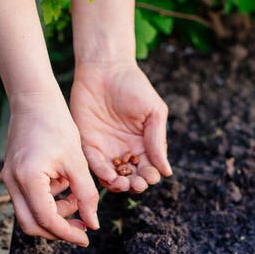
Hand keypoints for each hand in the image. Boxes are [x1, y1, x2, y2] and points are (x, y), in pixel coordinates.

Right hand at [1, 90, 99, 245]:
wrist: (34, 98)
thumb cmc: (57, 123)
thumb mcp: (77, 161)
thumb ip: (86, 194)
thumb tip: (93, 224)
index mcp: (28, 178)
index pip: (47, 219)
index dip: (68, 233)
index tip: (87, 237)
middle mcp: (12, 182)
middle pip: (32, 224)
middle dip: (58, 230)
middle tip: (82, 227)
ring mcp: (9, 179)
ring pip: (30, 214)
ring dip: (55, 214)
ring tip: (78, 199)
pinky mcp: (12, 174)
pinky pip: (29, 199)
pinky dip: (48, 201)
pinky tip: (67, 188)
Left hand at [70, 62, 170, 192]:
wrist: (105, 68)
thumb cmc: (134, 86)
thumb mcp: (153, 112)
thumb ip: (158, 141)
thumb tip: (166, 171)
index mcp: (143, 145)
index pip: (148, 169)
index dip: (150, 177)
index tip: (151, 176)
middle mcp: (124, 151)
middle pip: (130, 177)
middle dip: (134, 185)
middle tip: (136, 183)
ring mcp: (106, 149)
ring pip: (112, 177)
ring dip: (118, 185)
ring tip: (122, 183)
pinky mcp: (88, 144)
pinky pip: (94, 165)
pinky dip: (102, 173)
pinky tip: (109, 175)